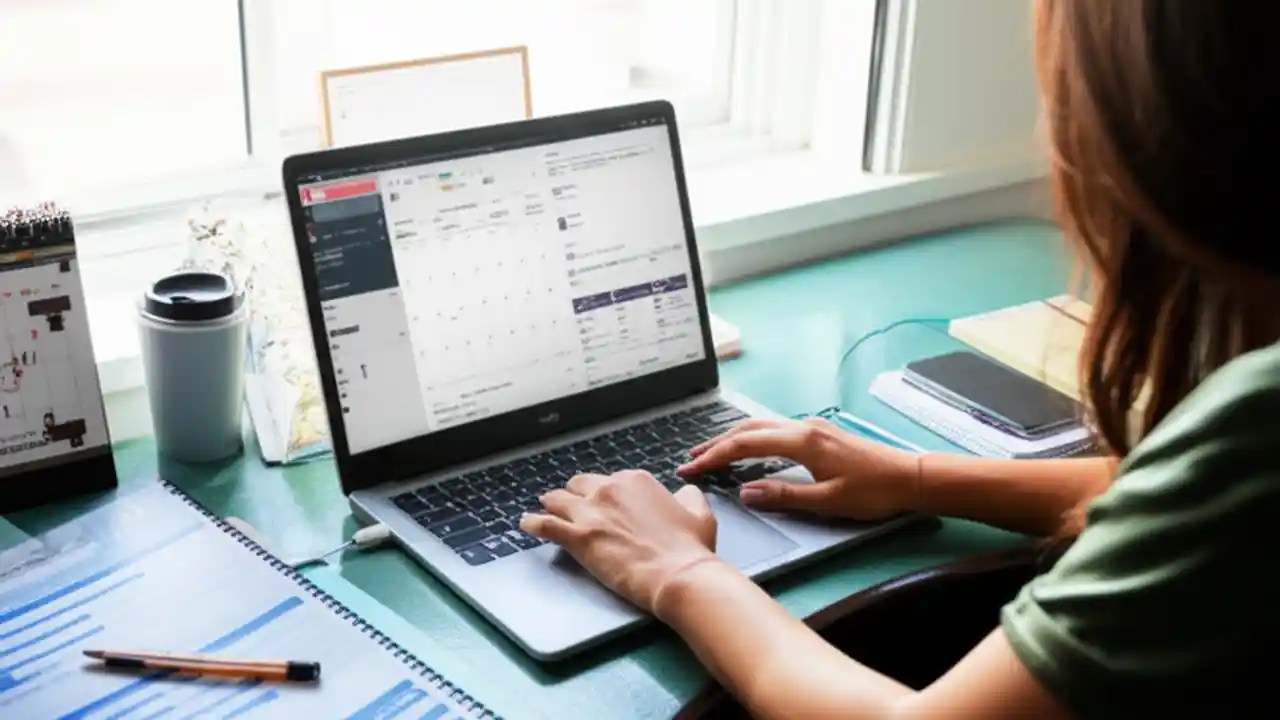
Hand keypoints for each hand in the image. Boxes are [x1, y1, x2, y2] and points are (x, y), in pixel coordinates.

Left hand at [519, 471, 721, 615]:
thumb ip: (688, 497)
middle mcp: (609, 489)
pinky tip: (526, 524)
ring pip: (557, 500)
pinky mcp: (578, 537)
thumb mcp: (699, 513)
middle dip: (575, 496)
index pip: (609, 481)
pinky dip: (533, 524)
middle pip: (579, 486)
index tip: (603, 506)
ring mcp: (591, 512)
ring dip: (551, 505)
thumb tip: (684, 493)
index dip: (604, 495)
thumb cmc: (690, 549)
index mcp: (635, 481)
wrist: (678, 575)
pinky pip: (545, 524)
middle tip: (573, 508)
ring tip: (544, 510)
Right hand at [678, 417, 918, 520]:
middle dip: (716, 443)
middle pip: (748, 429)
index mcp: (801, 441)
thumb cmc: (873, 493)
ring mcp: (812, 427)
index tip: (690, 468)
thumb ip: (783, 495)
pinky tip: (748, 450)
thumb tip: (744, 493)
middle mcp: (803, 427)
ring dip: (733, 439)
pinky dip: (752, 439)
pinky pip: (774, 431)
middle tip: (691, 459)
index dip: (714, 456)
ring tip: (711, 453)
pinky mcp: (819, 433)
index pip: (745, 444)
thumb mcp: (826, 502)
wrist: (911, 477)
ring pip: (761, 427)